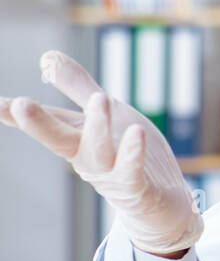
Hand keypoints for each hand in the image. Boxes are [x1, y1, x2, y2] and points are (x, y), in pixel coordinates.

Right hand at [0, 50, 202, 255]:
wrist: (164, 203)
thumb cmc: (128, 153)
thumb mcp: (103, 114)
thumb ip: (77, 87)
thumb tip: (47, 56)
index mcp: (77, 138)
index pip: (45, 121)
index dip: (15, 113)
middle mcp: (87, 157)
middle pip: (59, 139)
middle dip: (39, 124)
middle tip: (19, 104)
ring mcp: (110, 174)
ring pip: (99, 150)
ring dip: (98, 125)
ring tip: (101, 98)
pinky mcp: (136, 188)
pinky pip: (132, 171)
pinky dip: (133, 154)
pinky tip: (137, 134)